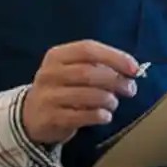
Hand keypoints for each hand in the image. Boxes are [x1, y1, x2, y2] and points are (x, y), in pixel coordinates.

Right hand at [22, 40, 139, 145]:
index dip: (114, 57)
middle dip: (115, 81)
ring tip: (114, 103)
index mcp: (57, 55)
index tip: (134, 68)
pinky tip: (105, 116)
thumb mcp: (72, 71)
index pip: (88, 49)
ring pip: (86, 94)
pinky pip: (80, 116)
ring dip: (108, 99)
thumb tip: (131, 71)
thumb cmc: (62, 89)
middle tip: (130, 89)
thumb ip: (98, 67)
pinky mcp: (50, 117)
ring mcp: (48, 96)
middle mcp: (50, 73)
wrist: (31, 115)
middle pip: (89, 72)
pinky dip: (98, 115)